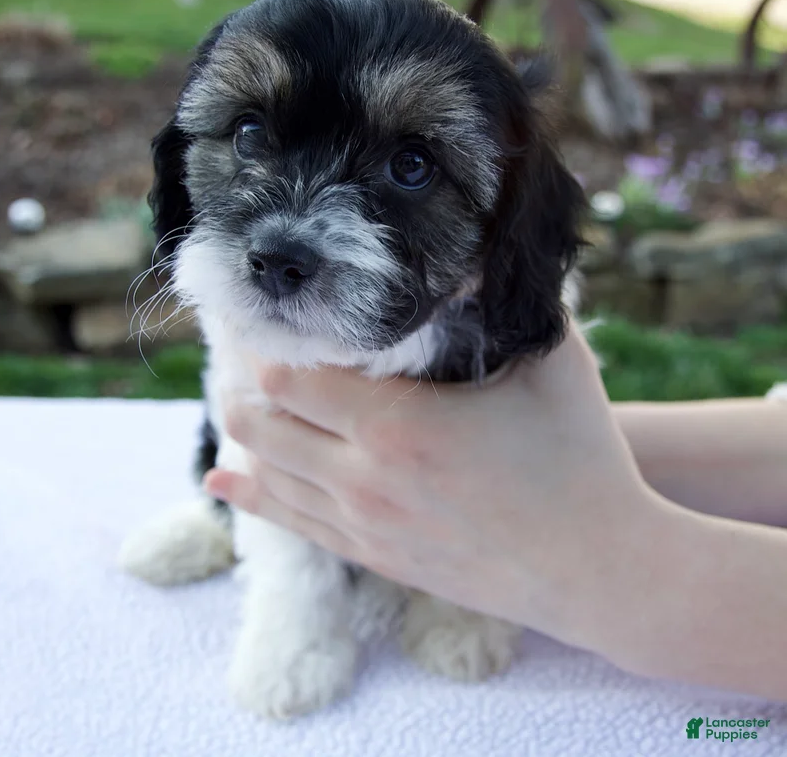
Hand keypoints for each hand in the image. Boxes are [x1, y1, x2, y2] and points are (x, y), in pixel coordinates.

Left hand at [204, 322, 656, 649]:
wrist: (597, 570)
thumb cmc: (579, 458)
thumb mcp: (549, 364)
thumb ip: (500, 303)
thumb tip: (465, 252)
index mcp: (398, 424)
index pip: (289, 379)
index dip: (265, 348)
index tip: (259, 323)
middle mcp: (365, 478)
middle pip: (261, 425)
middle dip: (241, 388)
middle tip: (238, 358)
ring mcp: (365, 526)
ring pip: (267, 477)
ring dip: (243, 436)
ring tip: (230, 406)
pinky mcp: (376, 557)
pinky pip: (292, 524)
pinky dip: (252, 496)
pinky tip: (224, 482)